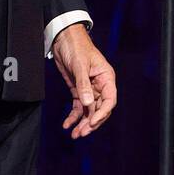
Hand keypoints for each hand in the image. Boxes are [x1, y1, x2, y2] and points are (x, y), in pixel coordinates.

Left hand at [52, 24, 116, 138]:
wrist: (64, 40)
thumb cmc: (77, 47)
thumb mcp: (80, 65)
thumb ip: (83, 84)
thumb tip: (88, 103)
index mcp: (106, 78)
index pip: (110, 100)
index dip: (102, 113)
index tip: (91, 122)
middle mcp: (100, 86)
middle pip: (100, 109)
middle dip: (91, 122)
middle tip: (82, 133)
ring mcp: (89, 89)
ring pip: (89, 111)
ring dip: (82, 123)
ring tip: (75, 135)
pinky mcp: (78, 90)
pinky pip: (78, 107)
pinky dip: (73, 117)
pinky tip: (67, 125)